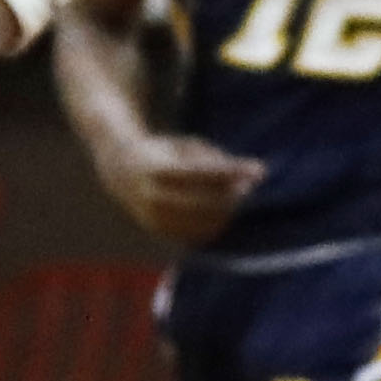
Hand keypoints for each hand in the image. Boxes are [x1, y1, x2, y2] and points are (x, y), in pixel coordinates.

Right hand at [94, 125, 265, 248]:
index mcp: (158, 169)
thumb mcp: (187, 147)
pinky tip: (220, 212)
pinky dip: (214, 224)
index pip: (205, 173)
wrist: (120, 172)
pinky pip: (196, 233)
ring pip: (204, 221)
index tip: (260, 169)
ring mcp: (153, 217)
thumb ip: (216, 161)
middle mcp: (153, 196)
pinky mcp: (159, 229)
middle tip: (248, 185)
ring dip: (227, 210)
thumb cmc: (164, 154)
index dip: (234, 172)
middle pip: (207, 201)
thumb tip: (248, 181)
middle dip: (233, 195)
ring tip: (233, 195)